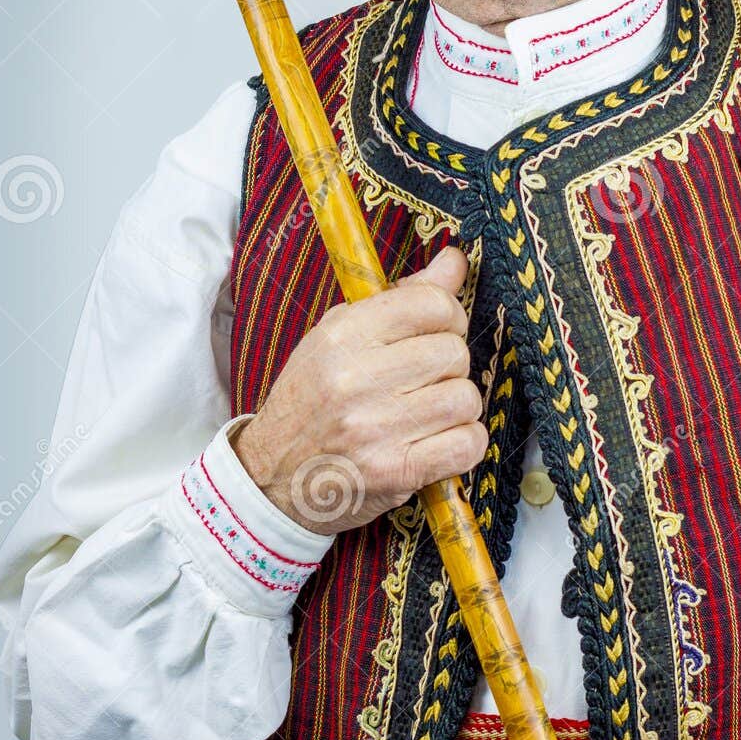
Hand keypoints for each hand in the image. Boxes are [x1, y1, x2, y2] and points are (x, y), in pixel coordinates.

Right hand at [233, 246, 486, 533]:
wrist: (272, 478)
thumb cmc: (312, 402)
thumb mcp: (340, 338)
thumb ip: (402, 298)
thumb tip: (454, 261)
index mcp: (342, 337)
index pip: (431, 304)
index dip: (449, 316)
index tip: (437, 332)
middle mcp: (356, 380)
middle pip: (453, 352)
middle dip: (450, 365)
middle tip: (426, 379)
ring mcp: (376, 429)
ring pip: (465, 398)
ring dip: (457, 407)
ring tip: (428, 413)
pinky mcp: (395, 472)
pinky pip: (467, 444)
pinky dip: (464, 443)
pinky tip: (439, 442)